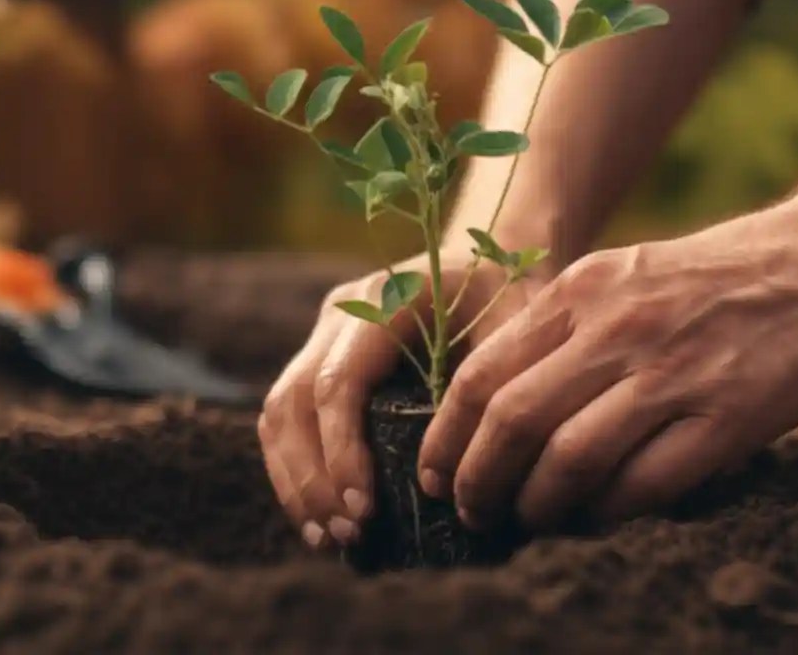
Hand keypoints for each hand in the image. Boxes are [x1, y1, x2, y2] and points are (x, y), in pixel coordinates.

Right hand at [258, 249, 550, 549]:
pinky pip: (287, 418)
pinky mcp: (321, 358)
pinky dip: (297, 470)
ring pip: (279, 412)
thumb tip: (458, 477)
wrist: (493, 258)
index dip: (342, 449)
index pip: (339, 380)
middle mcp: (342, 310)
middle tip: (348, 535)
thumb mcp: (519, 328)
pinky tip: (322, 517)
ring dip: (298, 481)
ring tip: (330, 539)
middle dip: (315, 477)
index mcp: (386, 296)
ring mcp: (324, 333)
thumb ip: (490, 388)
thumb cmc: (514, 295)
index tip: (365, 508)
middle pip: (294, 400)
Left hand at [419, 206, 797, 530]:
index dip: (446, 436)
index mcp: (581, 290)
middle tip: (471, 512)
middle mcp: (617, 328)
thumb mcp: (623, 275)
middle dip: (479, 480)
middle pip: (513, 421)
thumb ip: (563, 327)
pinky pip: (644, 484)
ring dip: (537, 505)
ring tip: (527, 521)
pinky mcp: (727, 417)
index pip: (481, 373)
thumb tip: (499, 402)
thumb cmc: (715, 276)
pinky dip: (607, 512)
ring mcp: (673, 372)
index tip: (437, 472)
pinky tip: (596, 518)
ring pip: (570, 460)